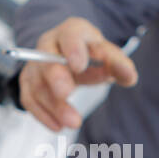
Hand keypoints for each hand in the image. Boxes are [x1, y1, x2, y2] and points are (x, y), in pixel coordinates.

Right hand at [19, 16, 137, 130]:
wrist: (68, 56)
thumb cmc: (88, 53)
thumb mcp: (107, 55)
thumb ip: (119, 64)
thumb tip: (130, 77)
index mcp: (71, 32)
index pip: (70, 36)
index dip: (73, 49)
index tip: (79, 65)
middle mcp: (48, 45)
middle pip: (46, 60)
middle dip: (55, 76)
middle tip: (66, 92)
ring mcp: (35, 64)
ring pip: (39, 84)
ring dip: (54, 105)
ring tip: (74, 122)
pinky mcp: (28, 83)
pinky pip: (29, 99)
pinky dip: (43, 114)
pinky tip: (57, 126)